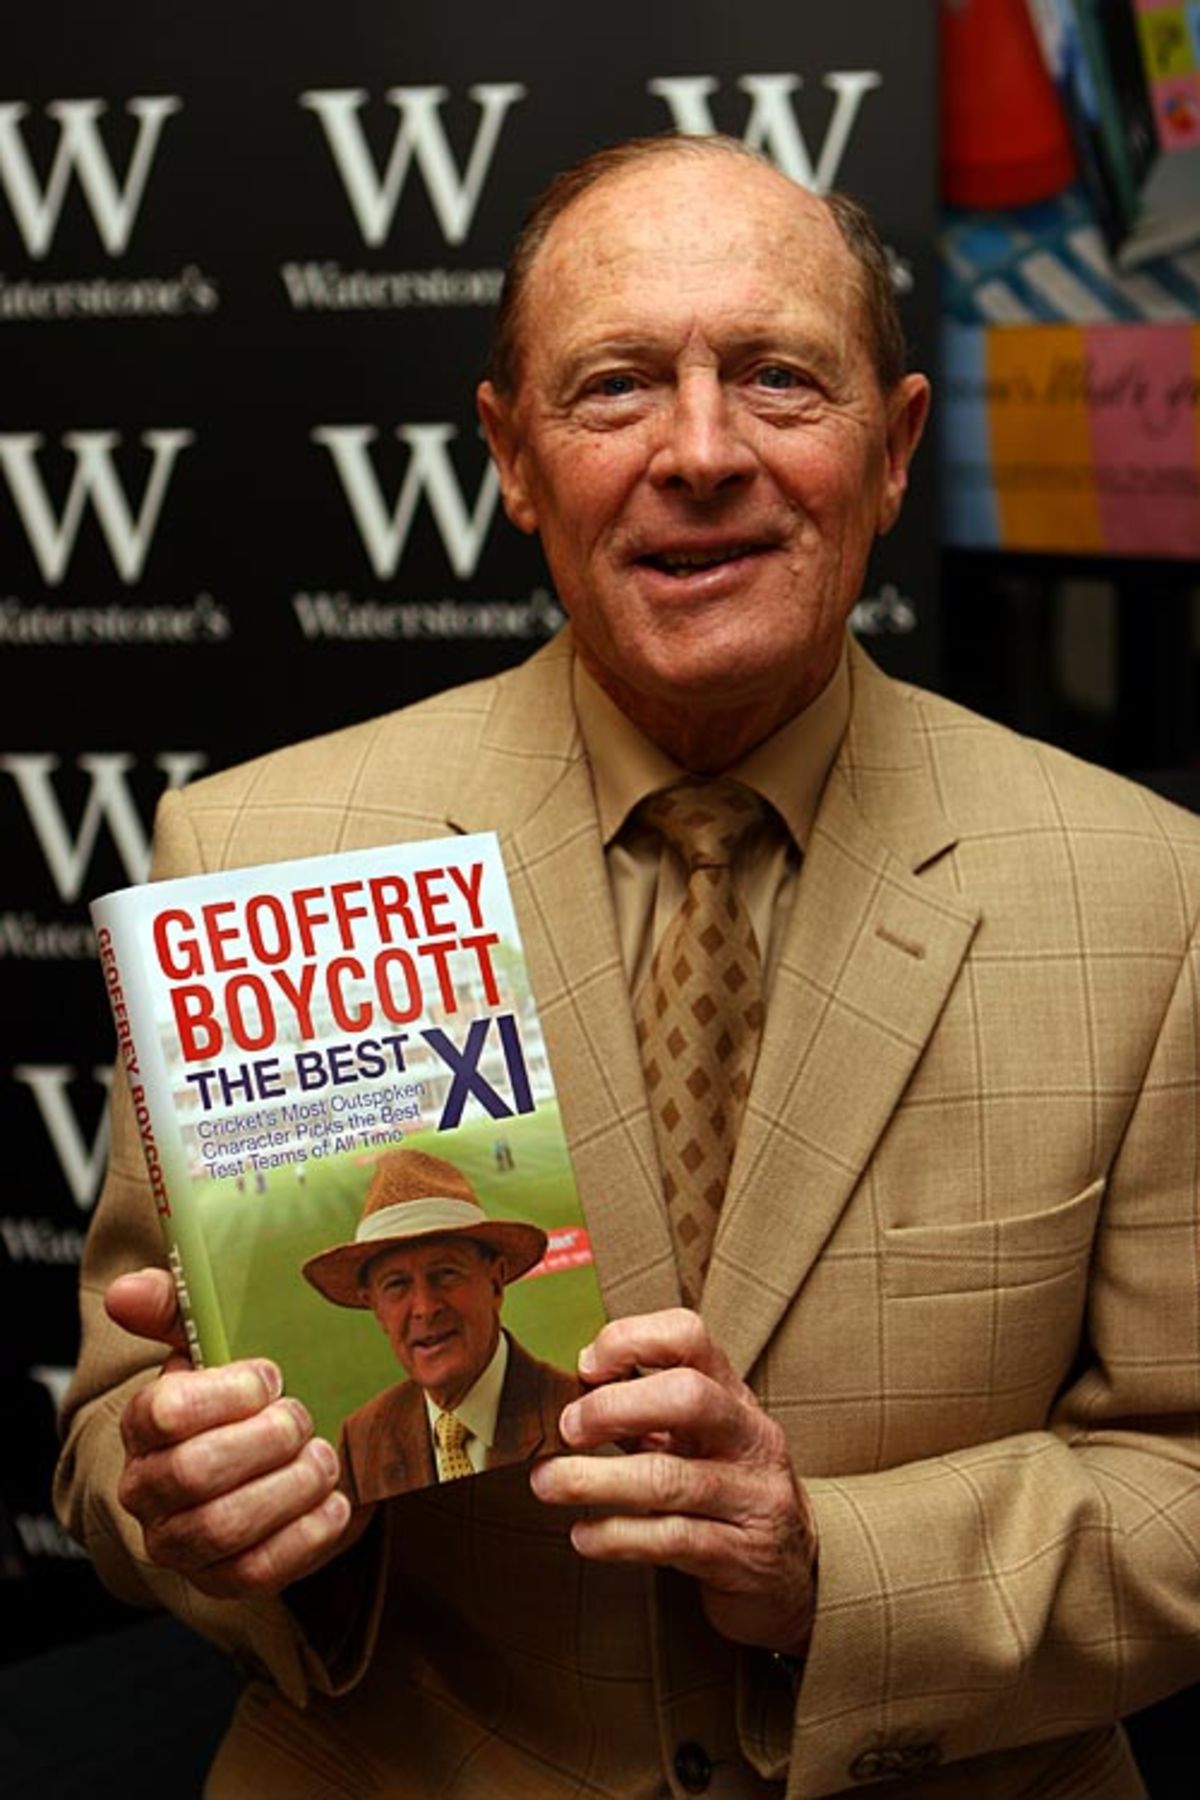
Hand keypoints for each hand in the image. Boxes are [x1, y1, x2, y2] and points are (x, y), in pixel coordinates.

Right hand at [107, 1268, 351, 1598]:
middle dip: (265, 1440)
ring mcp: (181, 1542)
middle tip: (300, 1418)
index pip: (162, 1413)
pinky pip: (259, 1572)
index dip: (228, 1393)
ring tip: (321, 1458)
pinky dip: (307, 1535)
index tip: (270, 1376)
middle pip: (193, 1473)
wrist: (268, 1463)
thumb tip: (126, 1291)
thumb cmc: (236, 1398)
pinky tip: (332, 1502)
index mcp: (143, 1426)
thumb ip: (172, 1305)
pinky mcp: (224, 1580)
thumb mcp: (210, 1341)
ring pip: (224, 1527)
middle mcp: (148, 1490)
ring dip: (289, 1486)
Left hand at [530, 1308, 816, 1655]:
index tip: (585, 1367)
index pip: (689, 1336)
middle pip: (687, 1397)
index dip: (631, 1339)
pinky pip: (671, 1540)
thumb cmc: (727, 1492)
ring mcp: (751, 1496)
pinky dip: (617, 1536)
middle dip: (615, 1407)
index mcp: (733, 1394)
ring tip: (546, 1483)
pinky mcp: (742, 1556)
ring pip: (669, 1478)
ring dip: (595, 1479)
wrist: (794, 1572)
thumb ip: (645, 1413)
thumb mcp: (699, 1440)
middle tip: (567, 1428)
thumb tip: (568, 1392)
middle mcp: (750, 1437)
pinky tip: (584, 1536)